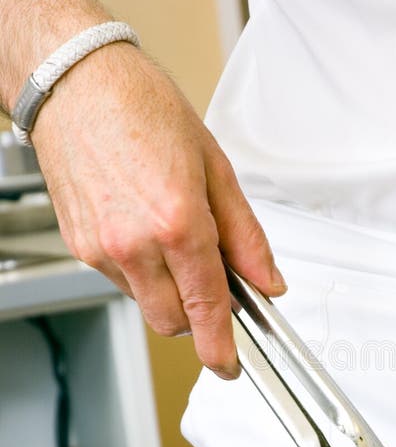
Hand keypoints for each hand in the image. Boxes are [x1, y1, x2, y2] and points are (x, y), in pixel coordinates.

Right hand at [32, 42, 285, 378]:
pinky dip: (143, 275)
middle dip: (200, 318)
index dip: (223, 346)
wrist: (76, 83)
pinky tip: (147, 234)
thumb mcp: (216, 168)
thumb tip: (268, 280)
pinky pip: (121, 283)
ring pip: (147, 306)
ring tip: (177, 244)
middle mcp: (134, 243)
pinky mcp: (80, 246)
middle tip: (215, 286)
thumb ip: (246, 235)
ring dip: (171, 296)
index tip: (231, 364)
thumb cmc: (142, 109)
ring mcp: (102, 248)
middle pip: (175, 322)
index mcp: (177, 221)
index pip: (208, 306)